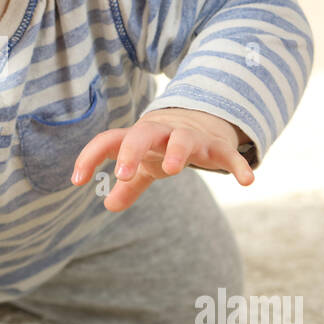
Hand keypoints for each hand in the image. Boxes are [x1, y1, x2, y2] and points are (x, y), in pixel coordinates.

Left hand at [70, 107, 253, 211]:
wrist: (204, 119)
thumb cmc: (164, 145)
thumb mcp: (145, 163)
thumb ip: (129, 183)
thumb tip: (108, 204)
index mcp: (138, 137)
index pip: (108, 141)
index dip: (89, 157)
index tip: (76, 180)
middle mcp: (162, 133)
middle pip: (141, 134)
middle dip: (131, 151)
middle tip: (122, 174)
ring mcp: (190, 138)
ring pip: (183, 139)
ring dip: (176, 152)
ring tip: (170, 169)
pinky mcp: (217, 147)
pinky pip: (228, 155)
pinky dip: (238, 166)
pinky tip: (247, 181)